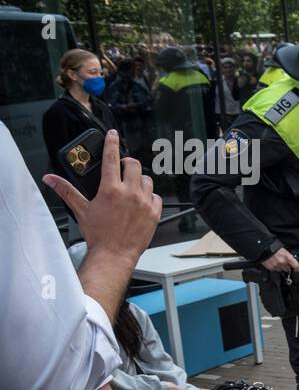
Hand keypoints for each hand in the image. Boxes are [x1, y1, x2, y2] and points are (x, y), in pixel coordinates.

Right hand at [43, 130, 160, 266]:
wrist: (114, 254)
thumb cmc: (98, 235)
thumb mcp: (80, 210)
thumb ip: (66, 190)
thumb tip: (50, 179)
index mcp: (111, 189)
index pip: (112, 158)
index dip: (112, 143)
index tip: (112, 135)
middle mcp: (130, 193)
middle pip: (134, 165)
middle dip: (127, 164)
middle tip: (121, 170)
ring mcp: (145, 202)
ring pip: (147, 180)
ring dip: (139, 181)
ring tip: (130, 189)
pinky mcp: (155, 213)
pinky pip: (157, 196)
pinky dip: (150, 196)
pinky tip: (141, 203)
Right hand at [261, 247, 298, 272]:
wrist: (264, 247)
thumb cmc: (273, 246)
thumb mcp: (284, 250)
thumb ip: (288, 256)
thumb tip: (291, 260)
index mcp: (287, 257)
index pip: (296, 266)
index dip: (297, 268)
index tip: (296, 269)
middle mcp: (283, 262)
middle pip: (288, 269)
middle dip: (286, 266)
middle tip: (283, 262)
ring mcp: (276, 265)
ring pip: (281, 270)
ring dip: (280, 267)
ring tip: (277, 261)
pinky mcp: (271, 268)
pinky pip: (275, 270)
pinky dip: (275, 267)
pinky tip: (273, 263)